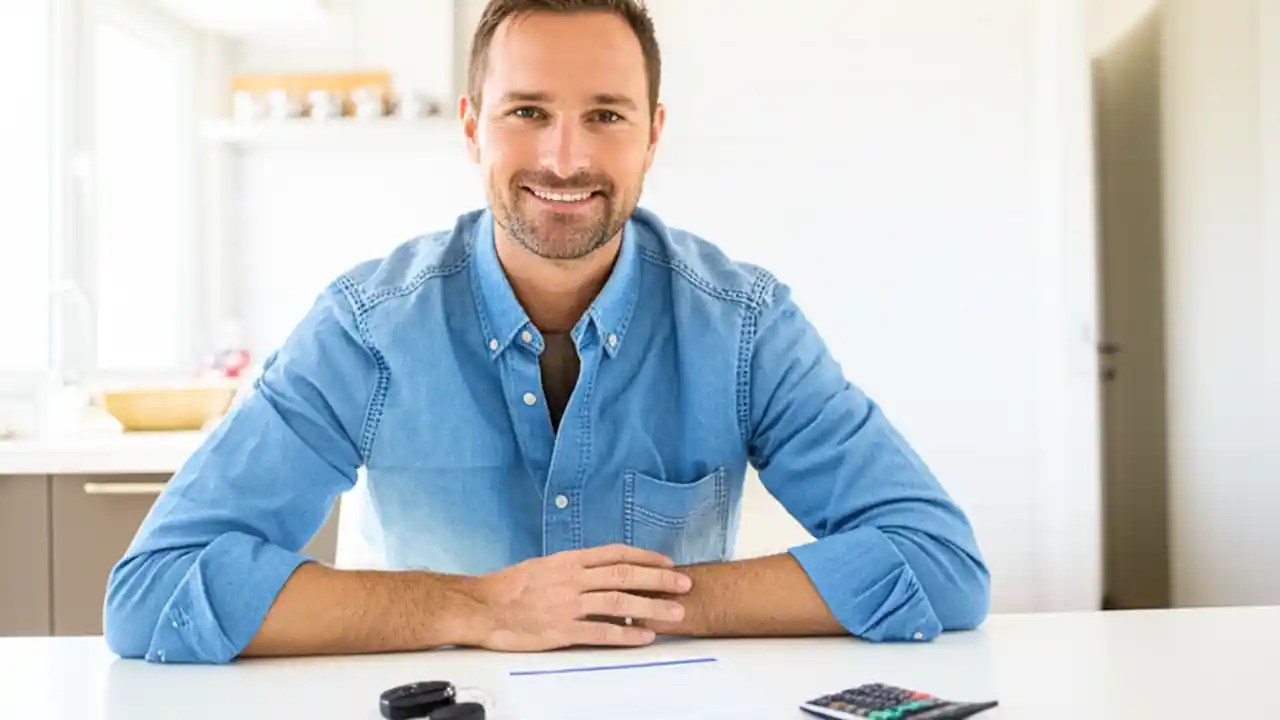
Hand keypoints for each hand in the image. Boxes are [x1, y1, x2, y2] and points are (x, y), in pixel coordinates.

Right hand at [471, 544, 692, 650]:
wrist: (481, 607)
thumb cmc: (509, 587)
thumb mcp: (544, 566)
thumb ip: (574, 569)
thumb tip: (601, 572)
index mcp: (569, 561)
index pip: (616, 553)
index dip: (646, 557)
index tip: (667, 563)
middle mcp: (572, 579)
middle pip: (625, 575)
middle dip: (659, 580)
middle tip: (684, 584)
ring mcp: (568, 604)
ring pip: (618, 603)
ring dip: (651, 608)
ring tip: (674, 613)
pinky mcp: (561, 630)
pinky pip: (600, 632)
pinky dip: (625, 635)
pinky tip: (643, 637)